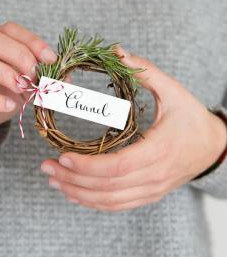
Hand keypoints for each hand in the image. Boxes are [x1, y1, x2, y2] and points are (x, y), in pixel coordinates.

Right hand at [0, 22, 56, 150]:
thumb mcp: (24, 88)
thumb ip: (42, 80)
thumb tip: (67, 77)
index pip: (8, 30)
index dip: (31, 40)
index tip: (51, 59)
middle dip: (19, 55)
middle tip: (35, 75)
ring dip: (4, 73)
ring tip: (22, 88)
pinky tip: (10, 106)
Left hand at [40, 47, 226, 211]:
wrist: (214, 147)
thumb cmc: (192, 118)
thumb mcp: (173, 91)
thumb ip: (145, 71)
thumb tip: (117, 51)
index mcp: (158, 150)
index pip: (117, 167)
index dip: (88, 166)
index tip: (62, 157)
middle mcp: (154, 175)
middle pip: (108, 187)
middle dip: (73, 180)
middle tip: (46, 166)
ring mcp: (151, 189)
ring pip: (110, 201)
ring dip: (78, 193)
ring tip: (53, 179)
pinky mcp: (148, 195)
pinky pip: (117, 205)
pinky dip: (92, 203)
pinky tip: (73, 193)